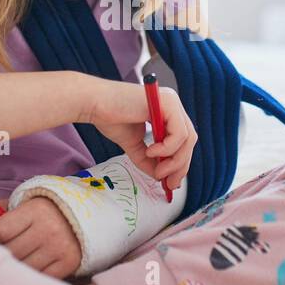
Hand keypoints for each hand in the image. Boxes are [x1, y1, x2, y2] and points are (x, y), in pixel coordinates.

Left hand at [0, 196, 81, 278]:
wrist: (84, 218)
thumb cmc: (45, 212)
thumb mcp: (25, 204)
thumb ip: (0, 212)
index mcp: (36, 210)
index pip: (0, 231)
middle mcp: (49, 229)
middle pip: (10, 252)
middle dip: (3, 253)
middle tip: (6, 249)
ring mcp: (59, 248)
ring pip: (24, 267)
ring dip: (18, 266)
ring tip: (20, 257)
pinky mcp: (68, 263)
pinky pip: (40, 277)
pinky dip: (34, 274)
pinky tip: (34, 264)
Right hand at [80, 78, 196, 192]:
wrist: (94, 104)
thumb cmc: (111, 118)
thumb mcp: (134, 144)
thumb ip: (148, 160)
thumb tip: (161, 177)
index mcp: (167, 112)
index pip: (183, 140)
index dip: (180, 163)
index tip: (170, 182)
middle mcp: (173, 105)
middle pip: (189, 140)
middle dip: (180, 166)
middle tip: (168, 182)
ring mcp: (172, 101)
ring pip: (188, 138)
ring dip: (174, 160)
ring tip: (157, 169)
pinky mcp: (168, 102)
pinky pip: (179, 133)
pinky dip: (167, 148)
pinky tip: (151, 151)